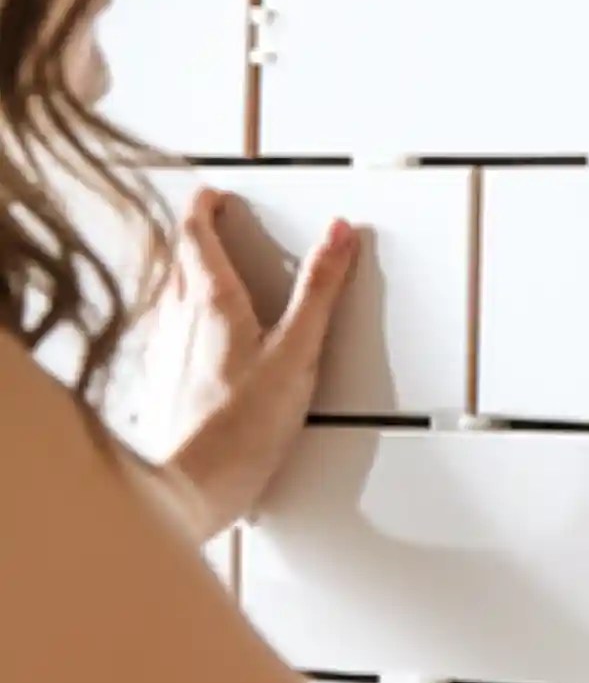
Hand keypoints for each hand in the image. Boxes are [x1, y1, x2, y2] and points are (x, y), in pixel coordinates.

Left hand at [143, 187, 356, 538]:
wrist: (188, 488)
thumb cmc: (239, 430)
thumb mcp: (298, 353)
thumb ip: (319, 291)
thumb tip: (337, 237)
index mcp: (211, 301)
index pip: (195, 232)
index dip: (205, 206)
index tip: (216, 195)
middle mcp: (175, 318)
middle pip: (176, 256)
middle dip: (192, 232)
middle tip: (210, 221)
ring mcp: (161, 349)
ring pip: (165, 290)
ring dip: (183, 270)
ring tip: (205, 269)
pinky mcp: (157, 381)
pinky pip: (162, 328)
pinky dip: (178, 313)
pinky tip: (192, 333)